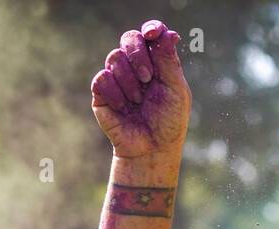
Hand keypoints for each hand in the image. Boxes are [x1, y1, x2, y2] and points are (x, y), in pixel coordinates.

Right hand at [91, 21, 190, 162]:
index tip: (153, 33)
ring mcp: (117, 78)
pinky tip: (124, 108)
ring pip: (114, 58)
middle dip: (138, 55)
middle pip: (129, 38)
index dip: (151, 29)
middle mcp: (135, 66)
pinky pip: (102, 78)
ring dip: (129, 81)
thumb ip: (169, 62)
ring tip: (138, 101)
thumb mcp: (176, 91)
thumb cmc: (168, 122)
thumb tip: (168, 33)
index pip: (150, 35)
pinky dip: (115, 93)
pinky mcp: (101, 93)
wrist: (152, 149)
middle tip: (148, 78)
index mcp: (156, 62)